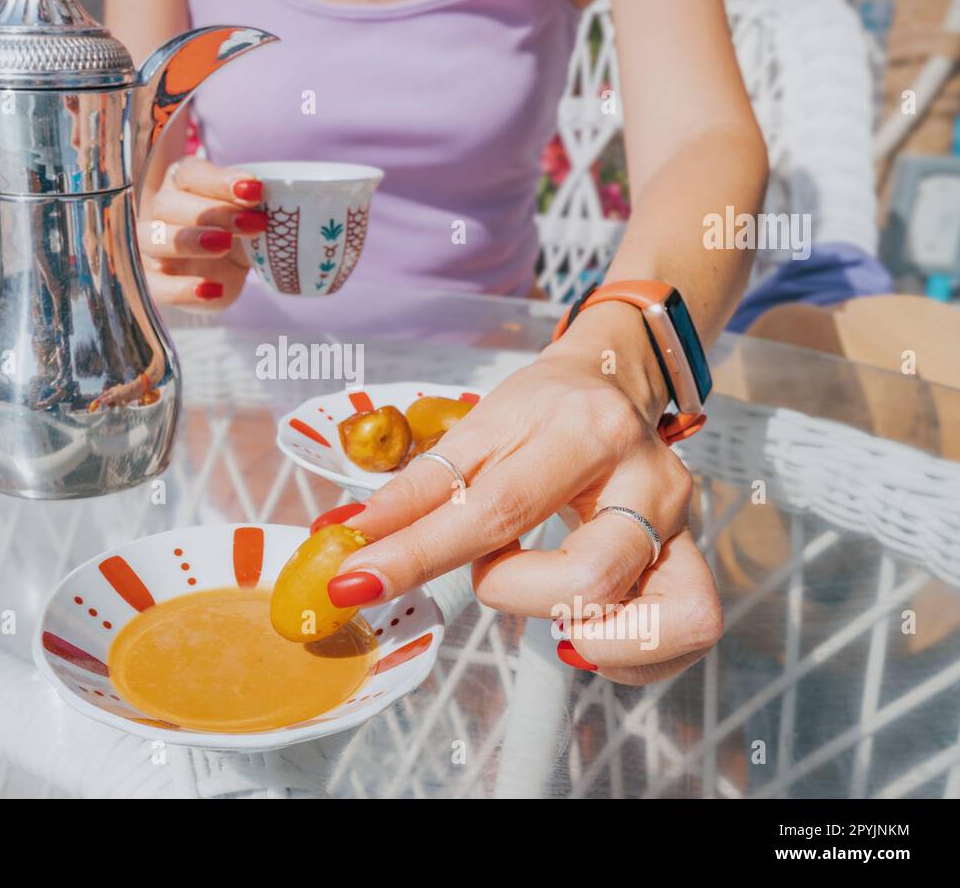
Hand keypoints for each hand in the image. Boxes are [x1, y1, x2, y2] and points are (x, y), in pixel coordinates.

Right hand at [138, 156, 266, 308]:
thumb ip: (256, 206)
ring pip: (152, 238)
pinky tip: (212, 289)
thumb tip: (287, 199)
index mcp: (182, 184)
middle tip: (252, 223)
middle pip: (169, 204)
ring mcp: (151, 248)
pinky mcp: (154, 284)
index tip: (256, 190)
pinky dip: (182, 289)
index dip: (221, 181)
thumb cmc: (234, 234)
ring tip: (225, 246)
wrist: (220, 274)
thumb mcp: (248, 217)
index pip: (192, 174)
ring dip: (188, 241)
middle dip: (212, 212)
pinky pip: (156, 286)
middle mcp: (160, 212)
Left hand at [320, 302, 723, 684]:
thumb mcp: (475, 432)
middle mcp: (649, 480)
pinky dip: (624, 655)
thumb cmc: (542, 411)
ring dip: (589, 636)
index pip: (498, 510)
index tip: (356, 584)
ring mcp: (684, 525)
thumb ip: (415, 491)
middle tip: (495, 565)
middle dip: (514, 593)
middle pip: (588, 580)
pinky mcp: (695, 560)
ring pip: (670, 619)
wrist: (616, 384)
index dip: (418, 556)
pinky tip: (581, 628)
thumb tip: (344, 539)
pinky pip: (684, 637)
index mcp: (587, 432)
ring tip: (545, 598)